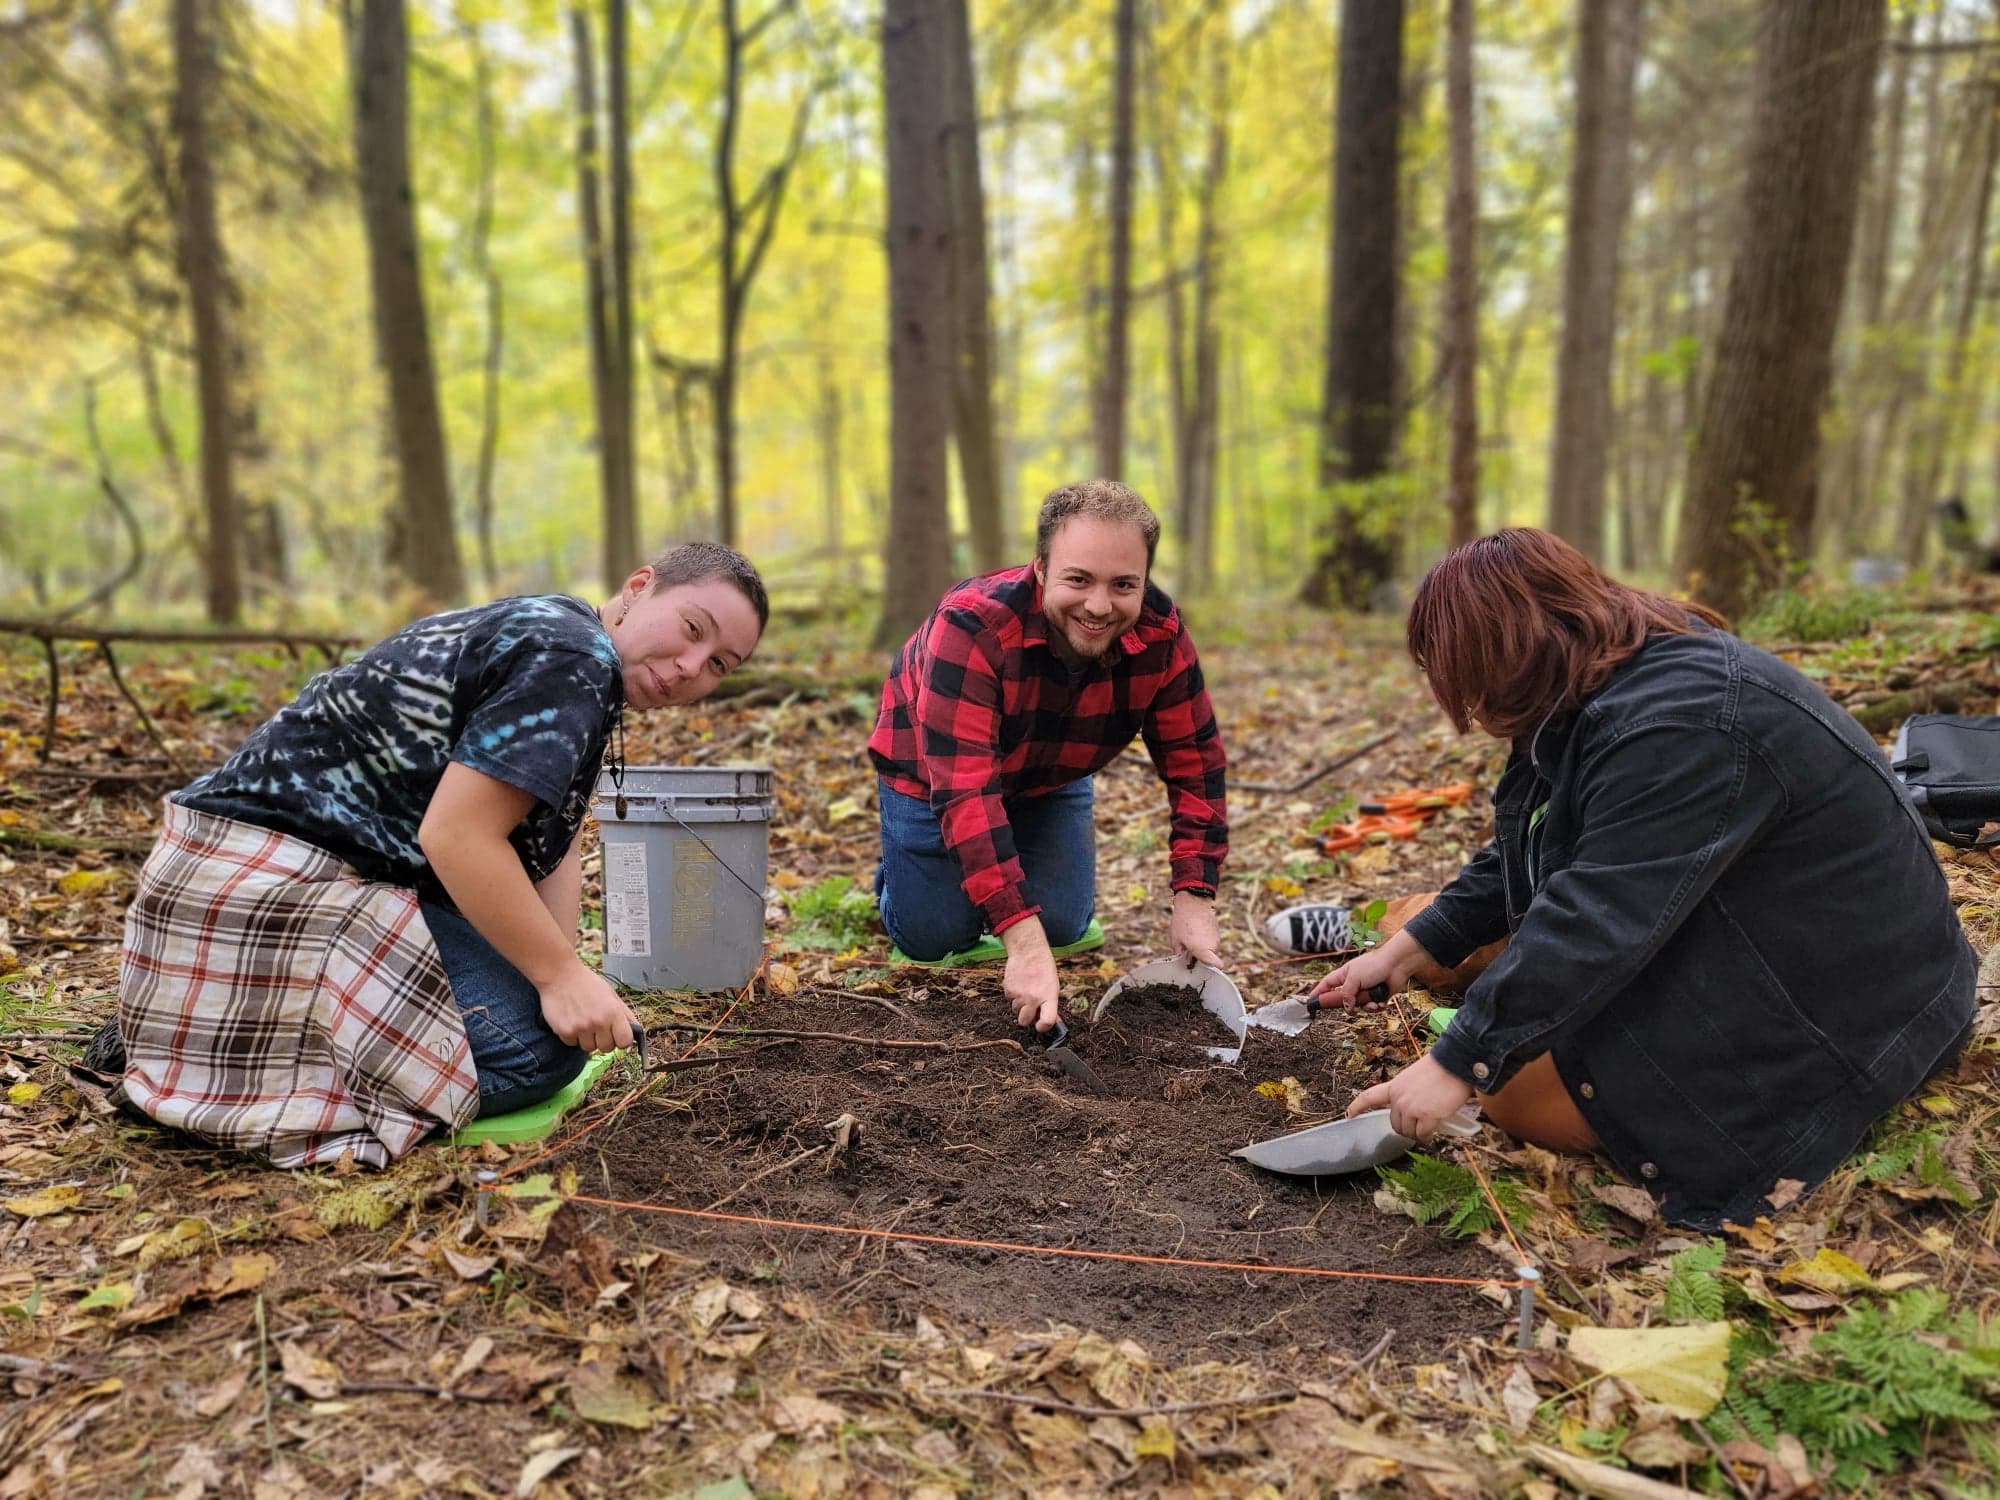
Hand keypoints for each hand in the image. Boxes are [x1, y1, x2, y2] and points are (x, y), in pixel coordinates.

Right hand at [538, 963, 638, 1053]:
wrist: (559, 974)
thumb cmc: (586, 983)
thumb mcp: (611, 994)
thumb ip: (625, 1014)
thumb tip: (636, 1031)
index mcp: (613, 1012)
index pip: (625, 1042)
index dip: (621, 1040)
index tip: (617, 1036)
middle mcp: (598, 1022)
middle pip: (607, 1048)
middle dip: (603, 1040)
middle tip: (597, 1027)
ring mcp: (580, 1028)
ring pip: (589, 1048)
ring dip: (587, 1039)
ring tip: (583, 1022)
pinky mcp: (564, 1031)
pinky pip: (572, 1044)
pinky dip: (572, 1036)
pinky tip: (571, 1020)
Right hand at [1000, 920, 1061, 1029]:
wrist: (1029, 952)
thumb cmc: (1044, 968)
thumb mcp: (1053, 986)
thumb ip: (1051, 1004)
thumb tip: (1052, 1021)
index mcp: (1048, 997)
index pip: (1047, 1022)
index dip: (1043, 1027)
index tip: (1041, 1025)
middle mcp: (1033, 998)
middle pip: (1024, 1022)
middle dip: (1027, 1018)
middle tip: (1031, 1009)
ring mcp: (1019, 995)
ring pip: (1015, 1011)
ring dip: (1020, 1006)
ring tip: (1026, 991)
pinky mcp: (1008, 990)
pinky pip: (1009, 1000)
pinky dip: (1013, 996)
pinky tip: (1019, 985)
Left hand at [1169, 891, 1221, 969]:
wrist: (1193, 902)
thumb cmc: (1182, 922)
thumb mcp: (1175, 939)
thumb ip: (1179, 953)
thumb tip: (1181, 959)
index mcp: (1202, 950)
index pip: (1215, 965)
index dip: (1211, 969)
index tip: (1203, 968)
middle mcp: (1212, 945)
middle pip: (1208, 958)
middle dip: (1199, 956)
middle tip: (1188, 949)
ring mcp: (1216, 938)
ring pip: (1210, 948)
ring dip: (1202, 947)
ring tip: (1191, 937)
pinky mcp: (1216, 931)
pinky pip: (1211, 940)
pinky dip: (1205, 939)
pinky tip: (1196, 931)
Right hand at [1308, 924, 1430, 1005]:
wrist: (1397, 965)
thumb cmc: (1374, 965)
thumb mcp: (1354, 978)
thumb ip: (1346, 994)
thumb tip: (1347, 1008)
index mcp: (1344, 975)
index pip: (1326, 985)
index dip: (1319, 993)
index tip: (1311, 1002)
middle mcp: (1353, 984)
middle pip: (1343, 1001)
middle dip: (1348, 1006)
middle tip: (1352, 1009)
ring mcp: (1365, 991)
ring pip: (1359, 1007)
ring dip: (1366, 1007)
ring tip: (1372, 1002)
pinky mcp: (1377, 997)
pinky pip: (1372, 1008)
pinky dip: (1376, 1006)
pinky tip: (1380, 1002)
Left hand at [1346, 1052, 1475, 1140]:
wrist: (1455, 1063)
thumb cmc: (1440, 1069)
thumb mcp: (1415, 1078)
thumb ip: (1408, 1092)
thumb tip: (1414, 1107)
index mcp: (1394, 1086)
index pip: (1370, 1096)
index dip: (1357, 1106)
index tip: (1349, 1114)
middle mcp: (1399, 1099)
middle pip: (1395, 1123)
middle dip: (1406, 1128)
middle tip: (1419, 1127)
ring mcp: (1411, 1108)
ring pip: (1409, 1132)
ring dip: (1417, 1134)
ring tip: (1428, 1129)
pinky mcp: (1426, 1117)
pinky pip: (1423, 1135)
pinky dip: (1428, 1136)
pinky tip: (1433, 1133)